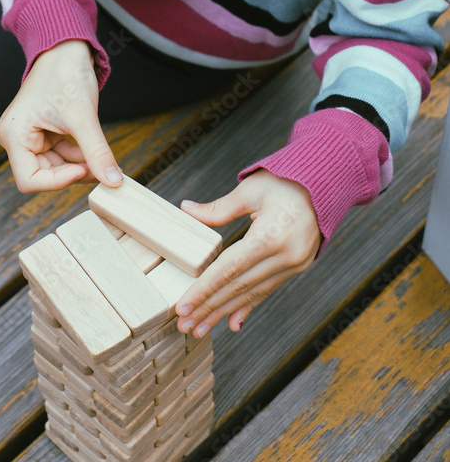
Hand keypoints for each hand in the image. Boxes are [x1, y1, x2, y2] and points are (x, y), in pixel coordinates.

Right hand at [0, 39, 122, 192]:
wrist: (66, 49)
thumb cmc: (66, 74)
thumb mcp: (83, 117)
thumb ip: (96, 152)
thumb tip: (113, 182)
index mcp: (14, 134)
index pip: (29, 179)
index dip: (58, 181)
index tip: (85, 170)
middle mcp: (17, 139)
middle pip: (44, 175)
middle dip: (73, 174)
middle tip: (102, 171)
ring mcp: (30, 137)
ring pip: (56, 168)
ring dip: (80, 167)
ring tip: (102, 161)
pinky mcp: (44, 134)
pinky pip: (62, 156)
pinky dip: (79, 158)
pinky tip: (96, 154)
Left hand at [175, 169, 320, 335]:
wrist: (327, 183)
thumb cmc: (285, 182)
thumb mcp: (250, 190)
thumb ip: (218, 208)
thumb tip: (186, 210)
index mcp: (271, 236)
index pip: (229, 269)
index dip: (204, 290)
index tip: (183, 306)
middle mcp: (285, 256)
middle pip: (239, 287)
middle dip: (209, 308)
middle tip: (184, 325)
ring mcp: (294, 264)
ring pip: (252, 293)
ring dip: (224, 312)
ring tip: (200, 328)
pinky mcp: (297, 266)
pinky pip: (267, 289)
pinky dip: (248, 305)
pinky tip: (232, 322)